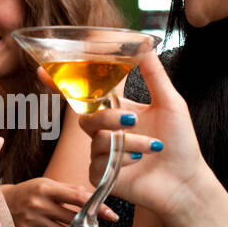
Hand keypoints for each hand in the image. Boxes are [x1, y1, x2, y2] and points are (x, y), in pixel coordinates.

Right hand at [3, 177, 117, 226]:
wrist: (3, 201)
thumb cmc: (30, 191)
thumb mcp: (47, 184)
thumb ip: (71, 190)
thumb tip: (94, 198)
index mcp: (46, 188)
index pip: (78, 198)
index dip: (97, 207)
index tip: (111, 215)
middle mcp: (39, 204)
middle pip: (73, 219)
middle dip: (86, 223)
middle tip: (93, 224)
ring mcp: (33, 221)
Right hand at [72, 51, 207, 221]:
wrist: (185, 181)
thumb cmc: (181, 144)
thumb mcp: (170, 103)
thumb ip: (154, 75)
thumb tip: (146, 45)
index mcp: (119, 112)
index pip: (86, 96)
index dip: (62, 84)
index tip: (42, 70)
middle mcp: (108, 132)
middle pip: (86, 117)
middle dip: (108, 117)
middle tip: (133, 120)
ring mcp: (103, 154)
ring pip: (98, 139)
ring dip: (128, 141)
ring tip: (153, 146)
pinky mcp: (101, 175)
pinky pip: (99, 161)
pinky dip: (123, 159)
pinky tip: (140, 161)